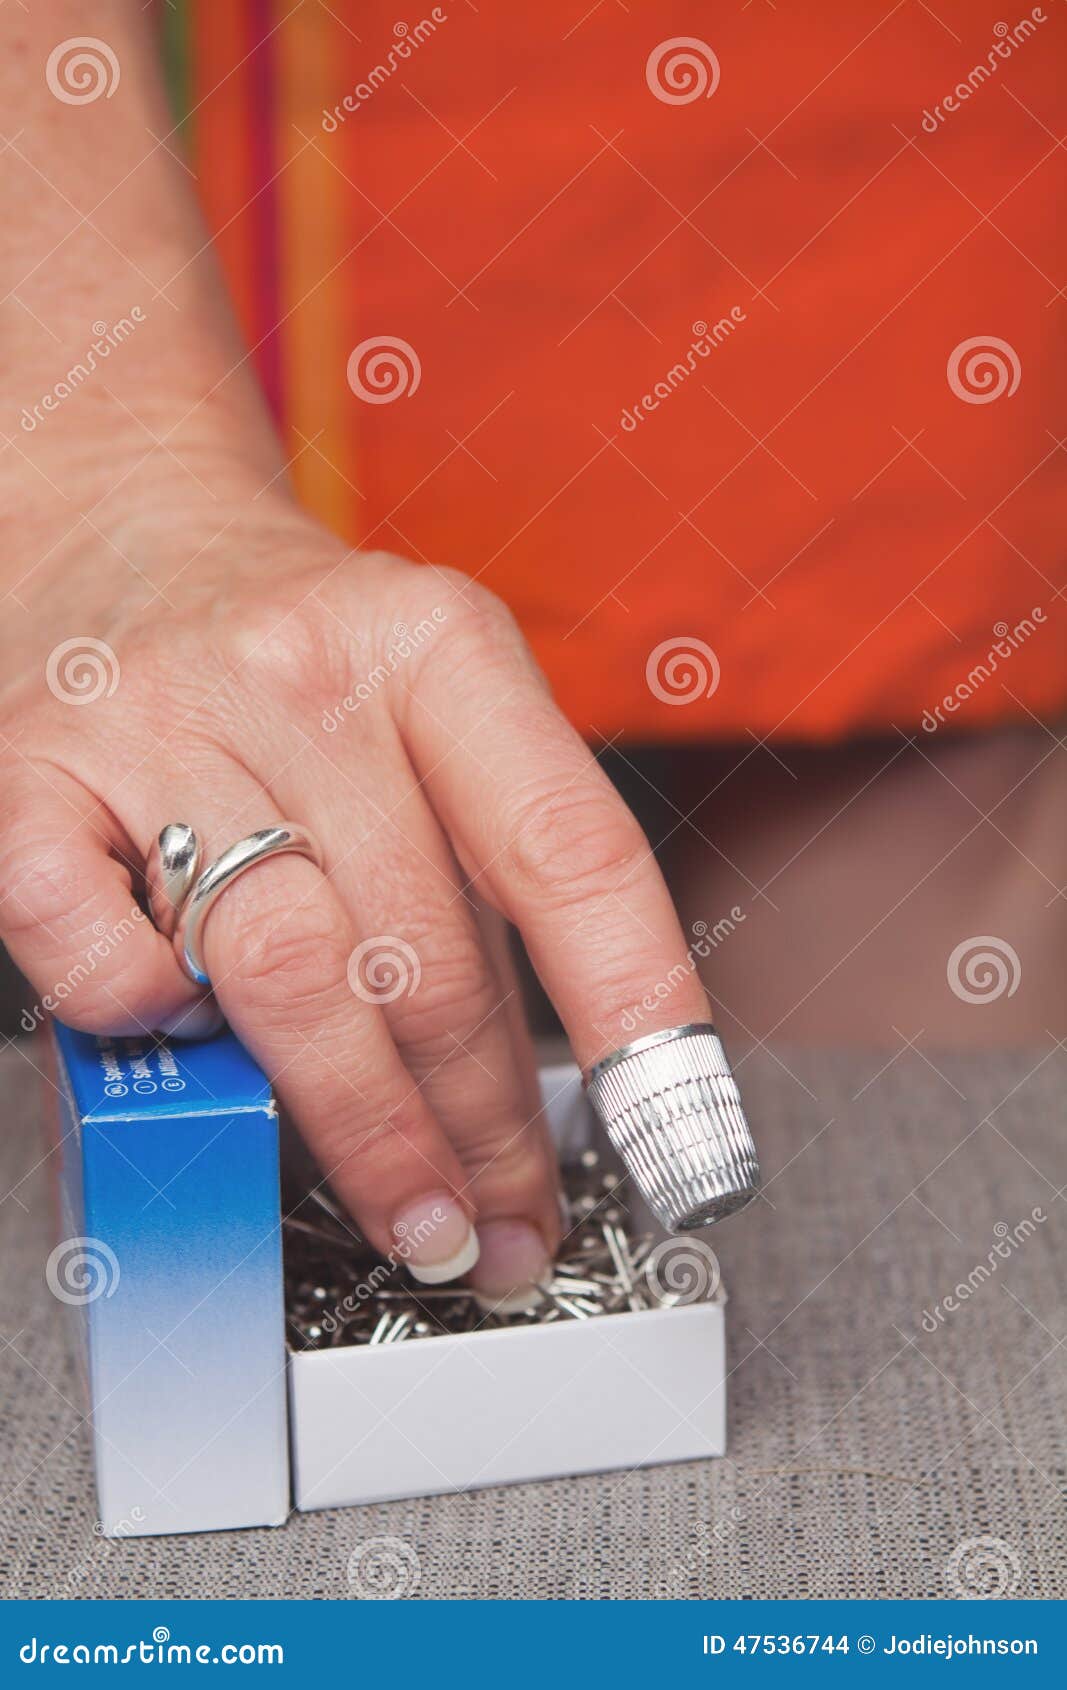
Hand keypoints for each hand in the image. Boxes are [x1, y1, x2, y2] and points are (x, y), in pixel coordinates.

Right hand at [0, 496, 712, 1303]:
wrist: (126, 534)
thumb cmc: (302, 657)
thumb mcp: (432, 700)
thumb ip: (489, 856)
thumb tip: (557, 1078)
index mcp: (436, 644)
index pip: (570, 849)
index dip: (638, 1010)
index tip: (681, 1142)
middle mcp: (304, 673)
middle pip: (427, 952)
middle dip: (490, 1127)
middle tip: (518, 1219)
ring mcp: (159, 722)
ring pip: (286, 974)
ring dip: (370, 1131)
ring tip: (425, 1217)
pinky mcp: (31, 776)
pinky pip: (97, 954)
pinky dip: (150, 1025)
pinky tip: (195, 1041)